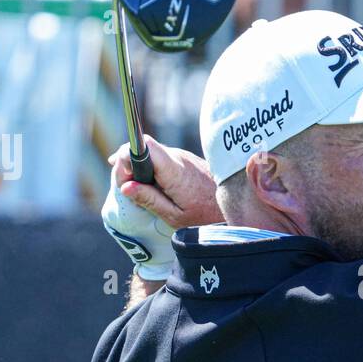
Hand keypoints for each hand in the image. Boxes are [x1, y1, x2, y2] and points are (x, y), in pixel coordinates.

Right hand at [102, 137, 221, 279]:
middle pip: (143, 149)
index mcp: (174, 170)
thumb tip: (125, 186)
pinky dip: (150, 169)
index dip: (126, 155)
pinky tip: (148, 185)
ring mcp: (182, 156)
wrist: (238, 204)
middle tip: (127, 188)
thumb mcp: (175, 216)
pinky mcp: (185, 159)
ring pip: (151, 153)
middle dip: (128, 165)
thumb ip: (150, 200)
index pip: (143, 145)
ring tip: (139, 190)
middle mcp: (178, 157)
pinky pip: (160, 158)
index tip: (124, 176)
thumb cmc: (206, 216)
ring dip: (139, 168)